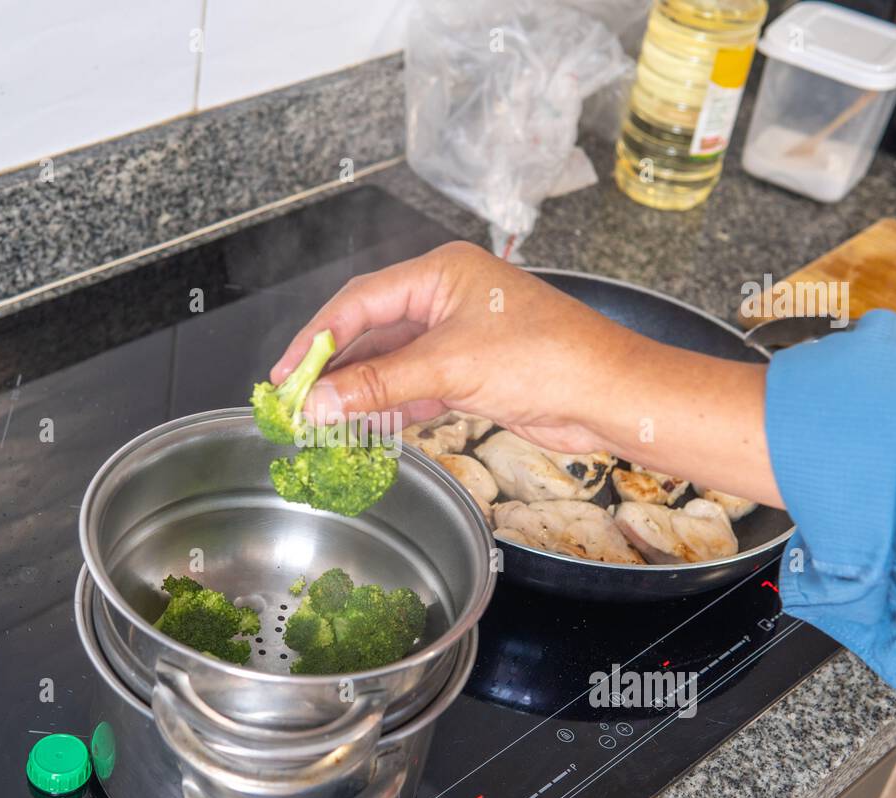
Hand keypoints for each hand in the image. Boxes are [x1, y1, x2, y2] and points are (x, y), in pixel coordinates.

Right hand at [271, 241, 783, 508]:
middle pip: (372, 332)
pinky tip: (364, 426)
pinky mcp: (471, 372)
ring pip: (392, 363)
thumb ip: (380, 384)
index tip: (286, 372)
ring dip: (360, 392)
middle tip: (296, 400)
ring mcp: (459, 336)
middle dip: (334, 368)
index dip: (316, 337)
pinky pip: (415, 387)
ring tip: (322, 420)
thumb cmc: (549, 358)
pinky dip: (390, 407)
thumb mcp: (451, 366)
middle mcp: (447, 298)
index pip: (361, 300)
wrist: (609, 396)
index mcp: (442, 272)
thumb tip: (320, 400)